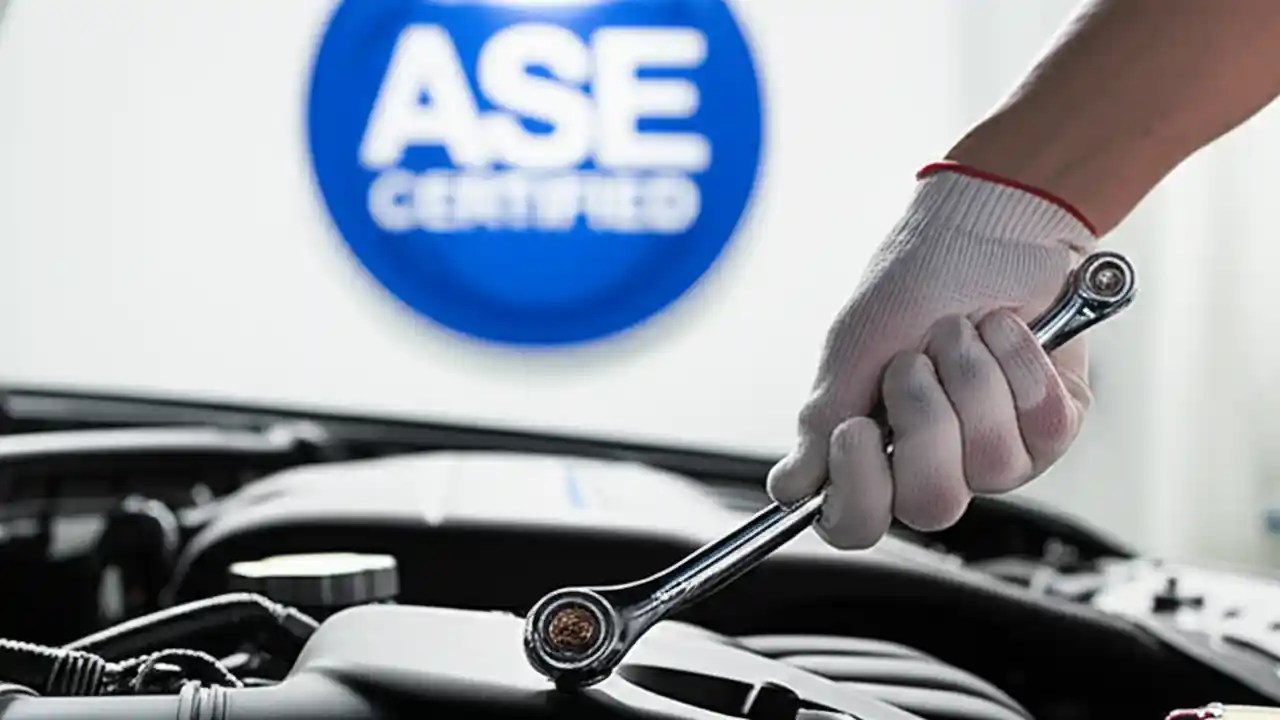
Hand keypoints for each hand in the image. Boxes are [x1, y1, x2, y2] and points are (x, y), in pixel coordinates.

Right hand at [767, 167, 1095, 548]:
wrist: (985, 225)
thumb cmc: (914, 281)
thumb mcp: (854, 350)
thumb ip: (822, 423)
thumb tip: (789, 488)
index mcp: (873, 451)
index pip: (857, 524)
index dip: (859, 490)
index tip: (854, 429)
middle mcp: (934, 462)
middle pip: (932, 506)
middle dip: (925, 420)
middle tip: (916, 363)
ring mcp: (996, 451)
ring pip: (993, 467)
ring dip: (972, 379)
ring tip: (963, 331)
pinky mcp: (1054, 425)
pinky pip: (1045, 429)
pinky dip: (1020, 365)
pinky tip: (1008, 331)